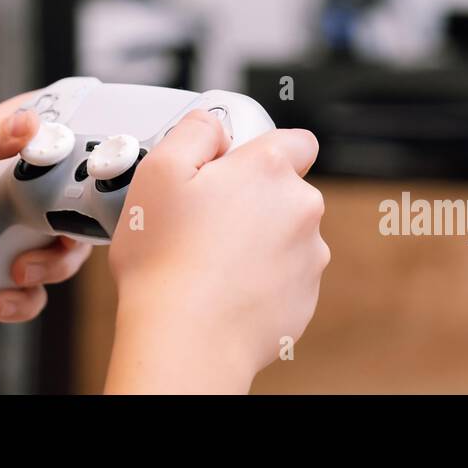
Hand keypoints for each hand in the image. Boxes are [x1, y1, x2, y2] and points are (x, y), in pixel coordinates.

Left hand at [0, 95, 92, 326]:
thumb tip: (30, 124)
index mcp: (0, 156)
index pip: (57, 139)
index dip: (84, 146)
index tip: (100, 160)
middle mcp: (13, 196)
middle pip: (75, 204)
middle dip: (77, 225)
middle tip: (60, 235)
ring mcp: (9, 240)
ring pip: (62, 254)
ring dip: (50, 268)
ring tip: (16, 272)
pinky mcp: (0, 279)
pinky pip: (34, 295)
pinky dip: (22, 301)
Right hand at [104, 112, 328, 392]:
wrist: (186, 341)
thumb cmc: (166, 261)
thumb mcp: (158, 171)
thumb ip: (194, 131)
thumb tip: (214, 126)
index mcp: (270, 170)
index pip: (295, 140)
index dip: (260, 150)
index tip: (229, 168)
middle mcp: (301, 209)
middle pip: (284, 189)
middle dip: (251, 198)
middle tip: (203, 219)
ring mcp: (309, 257)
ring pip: (284, 234)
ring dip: (256, 240)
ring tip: (208, 260)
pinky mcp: (304, 299)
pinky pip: (283, 276)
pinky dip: (259, 278)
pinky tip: (222, 288)